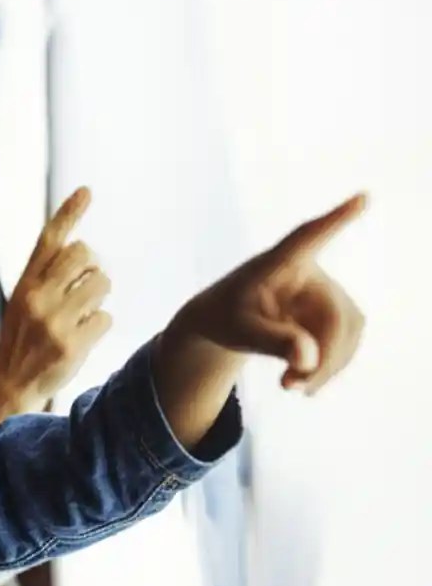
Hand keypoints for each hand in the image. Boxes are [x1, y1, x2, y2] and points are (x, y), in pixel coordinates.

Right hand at [0, 188, 111, 418]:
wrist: (11, 385)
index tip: (87, 191)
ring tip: (81, 316)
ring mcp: (54, 322)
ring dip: (99, 298)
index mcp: (24, 284)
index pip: (49, 240)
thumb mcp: (23, 302)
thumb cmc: (23, 338)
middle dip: (93, 268)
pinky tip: (82, 338)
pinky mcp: (72, 346)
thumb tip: (82, 248)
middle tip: (84, 289)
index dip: (69, 212)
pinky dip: (99, 327)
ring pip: (102, 283)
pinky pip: (106, 317)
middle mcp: (36, 298)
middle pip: (85, 255)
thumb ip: (46, 275)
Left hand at [174, 193, 366, 394]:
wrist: (223, 320)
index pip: (310, 237)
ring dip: (327, 366)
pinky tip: (304, 383)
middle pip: (336, 315)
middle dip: (324, 357)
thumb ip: (271, 341)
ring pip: (346, 332)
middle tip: (295, 389)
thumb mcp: (239, 330)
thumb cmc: (226, 315)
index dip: (337, 220)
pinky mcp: (330, 311)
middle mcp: (310, 269)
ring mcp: (324, 290)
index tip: (362, 196)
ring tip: (293, 389)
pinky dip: (328, 366)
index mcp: (280, 261)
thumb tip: (309, 361)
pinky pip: (343, 342)